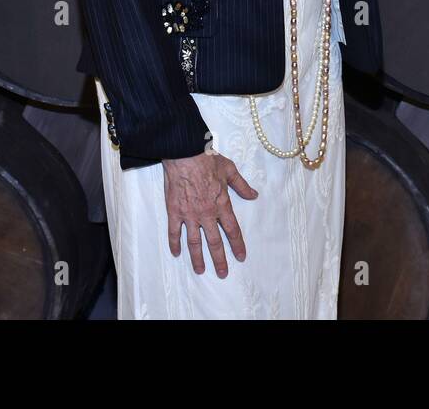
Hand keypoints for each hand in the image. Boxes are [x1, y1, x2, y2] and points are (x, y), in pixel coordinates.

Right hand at [162, 151, 257, 277]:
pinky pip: (174, 231)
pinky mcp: (174, 211)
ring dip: (198, 258)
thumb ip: (242, 186)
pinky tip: (176, 253)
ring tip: (200, 270)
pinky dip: (174, 243)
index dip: (237, 244)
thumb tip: (254, 195)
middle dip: (219, 259)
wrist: (184, 153)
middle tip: (222, 273)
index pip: (232, 230)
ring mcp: (189, 214)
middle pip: (214, 242)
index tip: (241, 256)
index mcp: (221, 204)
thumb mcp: (230, 170)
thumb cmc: (207, 159)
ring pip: (194, 241)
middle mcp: (206, 214)